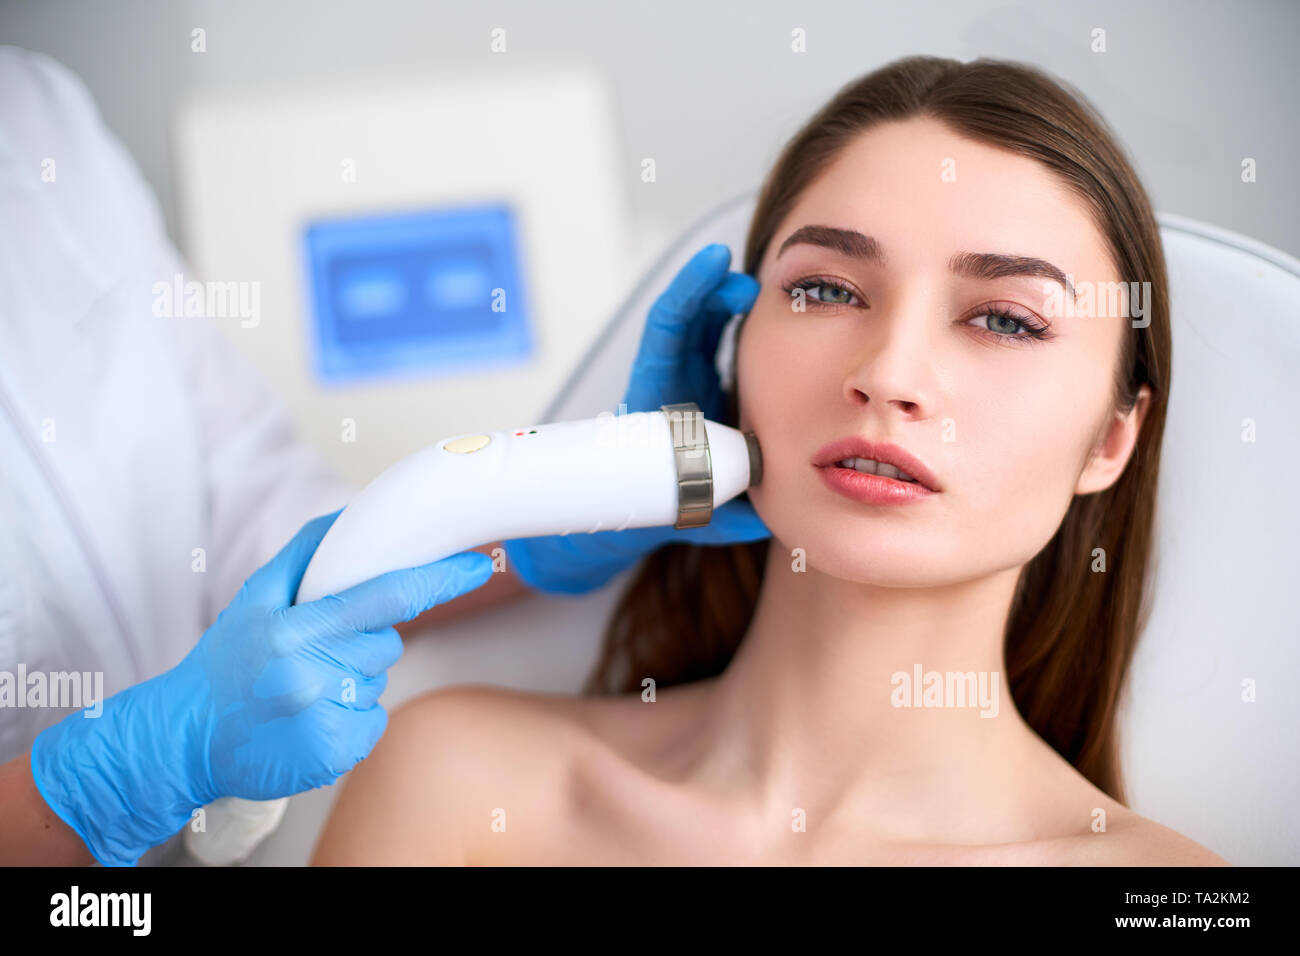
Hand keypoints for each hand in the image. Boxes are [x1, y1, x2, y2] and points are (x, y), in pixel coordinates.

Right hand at [29, 511, 494, 865]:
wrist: (183, 739)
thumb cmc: (226, 662)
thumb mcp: (254, 597)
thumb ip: (305, 555)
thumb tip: (354, 516)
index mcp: (295, 629)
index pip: (386, 596)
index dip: (440, 579)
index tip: (480, 564)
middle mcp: (312, 674)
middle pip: (385, 643)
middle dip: (362, 642)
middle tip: (310, 655)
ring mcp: (325, 718)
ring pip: (378, 681)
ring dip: (351, 680)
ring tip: (300, 689)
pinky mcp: (334, 754)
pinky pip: (373, 720)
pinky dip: (350, 717)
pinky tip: (308, 719)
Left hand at [505, 244, 769, 594]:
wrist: (629, 514)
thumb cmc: (650, 506)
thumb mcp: (681, 511)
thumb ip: (720, 511)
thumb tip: (763, 512)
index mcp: (656, 391)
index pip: (667, 323)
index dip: (693, 288)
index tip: (717, 261)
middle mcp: (671, 376)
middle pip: (692, 313)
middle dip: (722, 290)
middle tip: (755, 288)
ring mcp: (689, 377)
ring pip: (712, 324)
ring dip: (741, 304)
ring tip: (775, 296)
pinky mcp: (709, 386)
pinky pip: (728, 346)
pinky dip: (752, 328)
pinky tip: (785, 323)